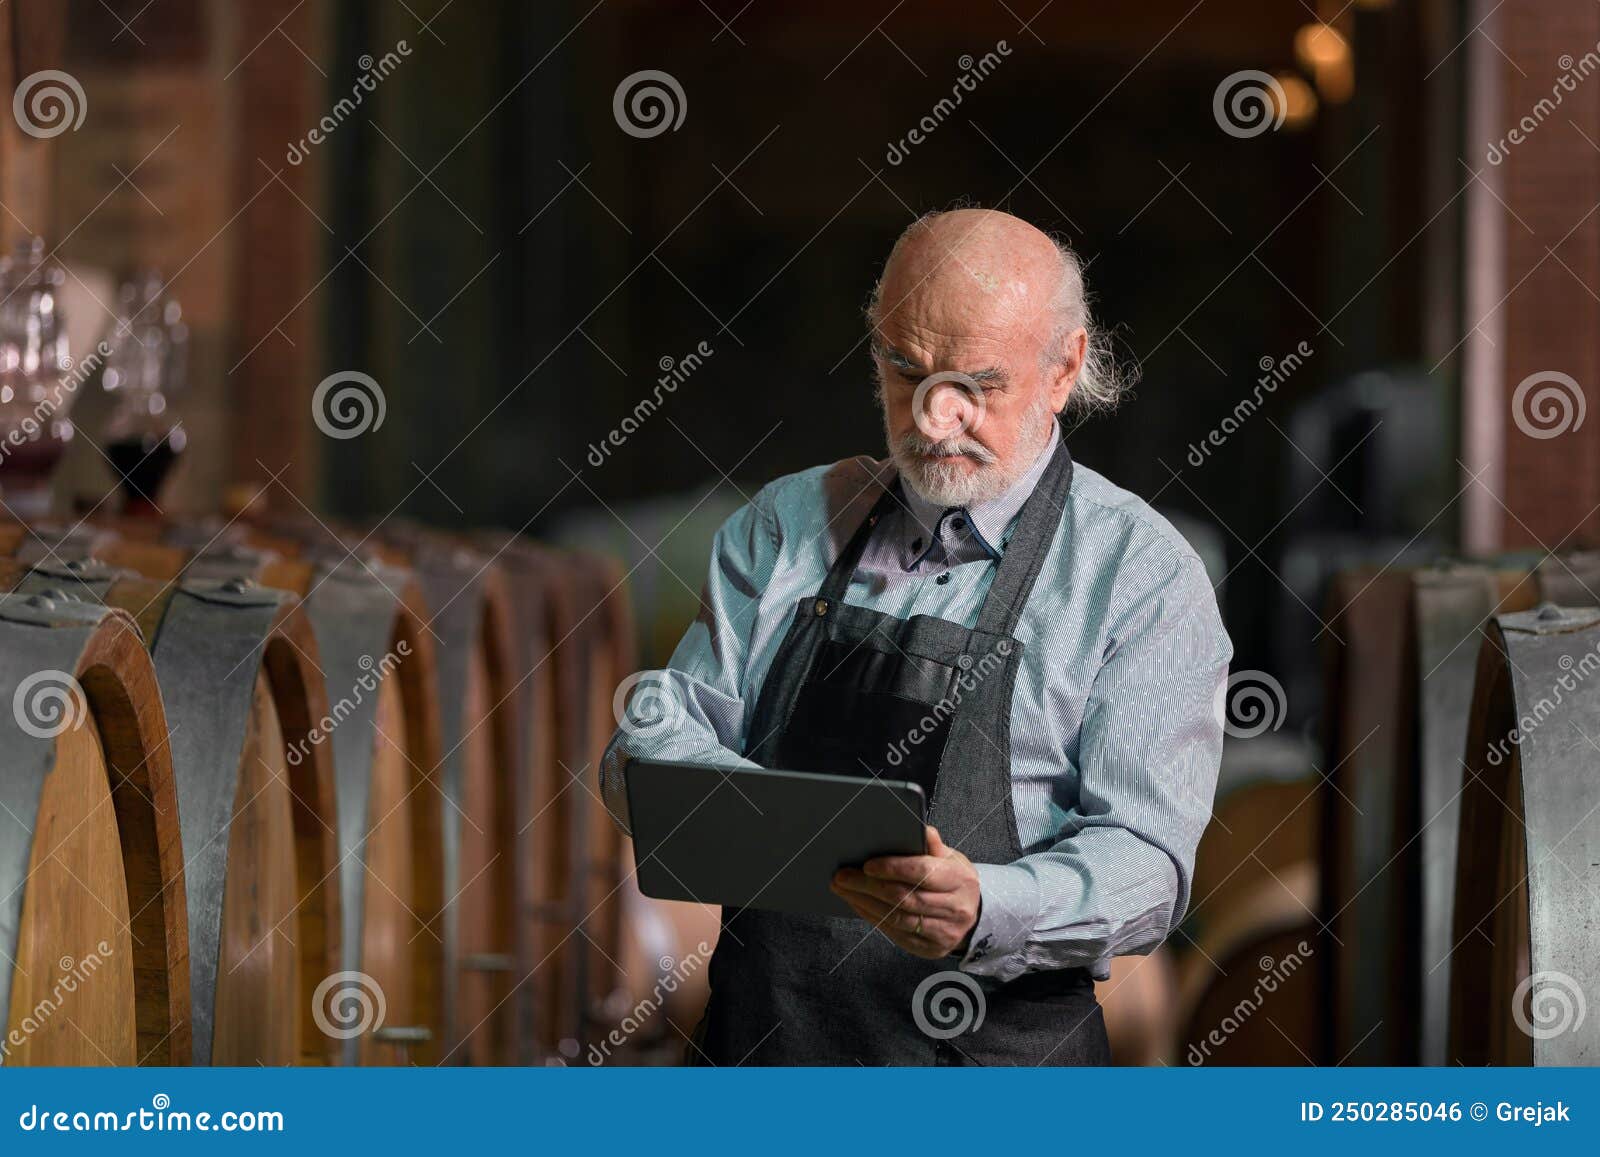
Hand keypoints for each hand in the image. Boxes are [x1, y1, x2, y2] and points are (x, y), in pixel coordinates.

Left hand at [829, 826, 981, 958]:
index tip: (867, 864)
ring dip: (865, 903)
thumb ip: (933, 845)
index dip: (893, 869)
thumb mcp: (951, 858)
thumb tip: (921, 829)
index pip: (923, 873)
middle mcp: (955, 908)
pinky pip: (897, 934)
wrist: (973, 916)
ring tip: (844, 890)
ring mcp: (944, 932)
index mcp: (960, 880)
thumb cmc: (954, 880)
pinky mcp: (931, 949)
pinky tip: (858, 905)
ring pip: (898, 918)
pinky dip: (874, 918)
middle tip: (842, 877)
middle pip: (905, 897)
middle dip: (869, 886)